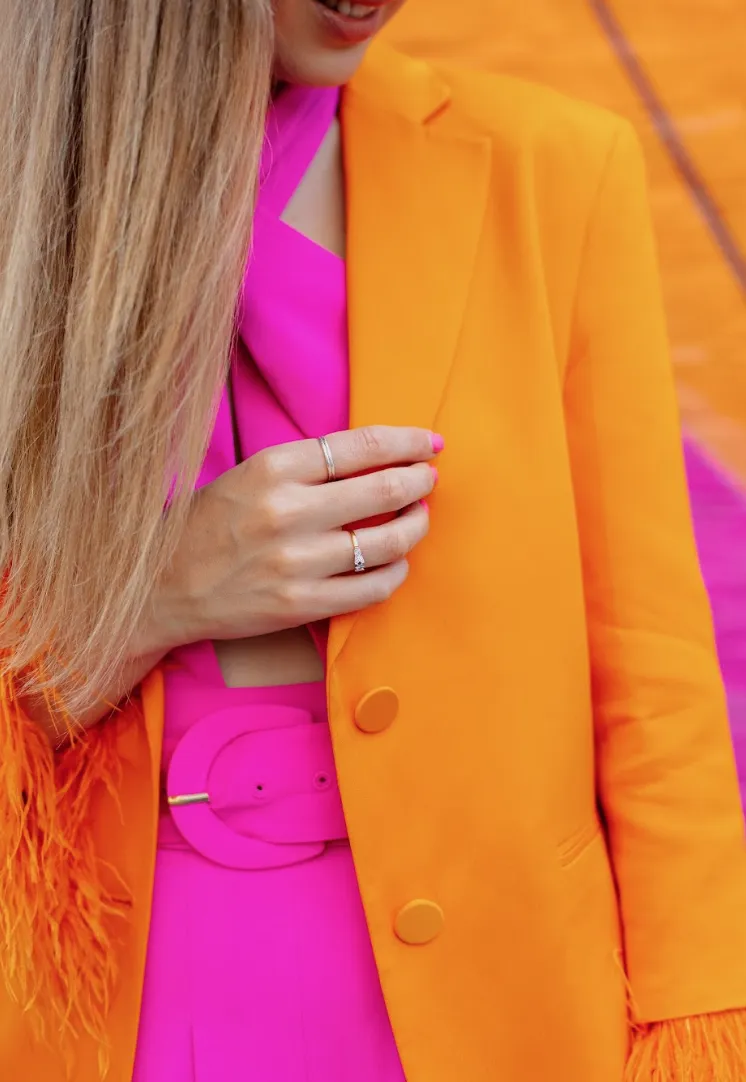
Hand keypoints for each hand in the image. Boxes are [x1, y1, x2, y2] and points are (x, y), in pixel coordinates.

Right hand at [144, 426, 438, 652]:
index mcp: (274, 468)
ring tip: (418, 518)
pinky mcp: (300, 605)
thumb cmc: (210, 524)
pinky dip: (397, 571)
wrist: (161, 587)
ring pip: (388, 541)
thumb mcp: (250, 475)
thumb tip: (380, 456)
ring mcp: (296, 562)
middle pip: (385, 489)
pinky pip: (374, 588)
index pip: (363, 446)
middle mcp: (288, 512)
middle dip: (420, 481)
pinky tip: (395, 561)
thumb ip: (309, 466)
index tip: (430, 444)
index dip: (408, 441)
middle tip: (428, 480)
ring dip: (416, 526)